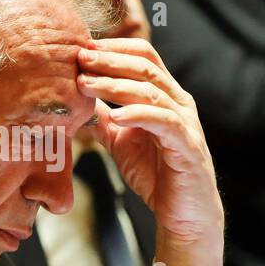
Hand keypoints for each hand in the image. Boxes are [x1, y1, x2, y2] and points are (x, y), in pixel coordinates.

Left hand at [77, 38, 224, 265]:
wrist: (183, 217)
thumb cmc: (156, 176)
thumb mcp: (121, 142)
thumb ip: (104, 120)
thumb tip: (76, 101)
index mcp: (165, 96)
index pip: (144, 56)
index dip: (114, 49)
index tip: (81, 49)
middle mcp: (179, 103)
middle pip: (146, 66)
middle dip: (110, 60)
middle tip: (80, 58)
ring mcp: (186, 123)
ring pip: (151, 91)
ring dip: (115, 85)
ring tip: (86, 84)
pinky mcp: (188, 146)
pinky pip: (165, 122)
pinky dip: (139, 114)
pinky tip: (116, 115)